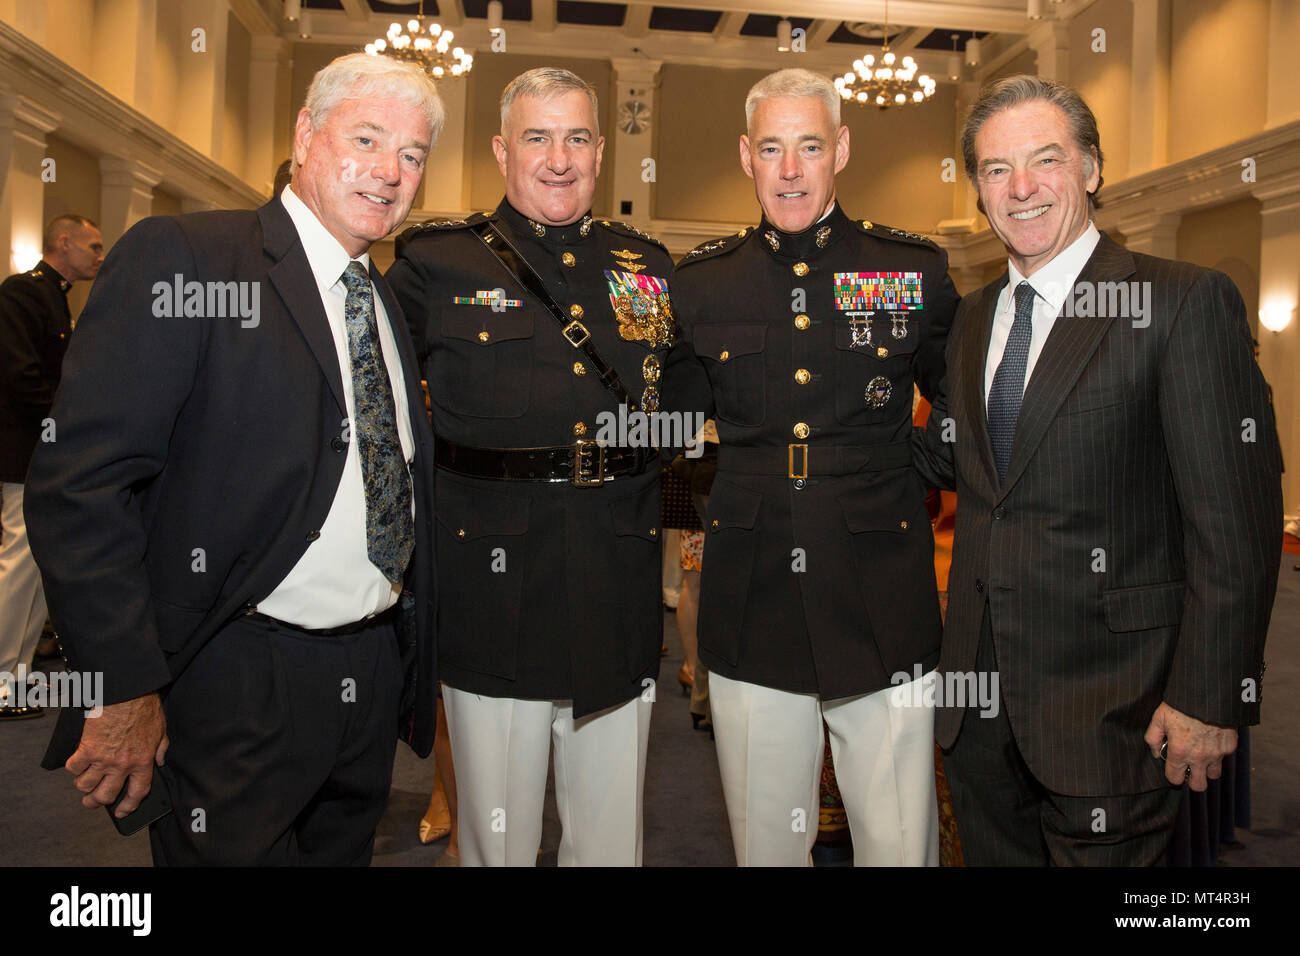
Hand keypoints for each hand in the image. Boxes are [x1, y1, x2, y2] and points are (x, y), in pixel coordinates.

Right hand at [66, 693, 167, 816]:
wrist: (126, 693)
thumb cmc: (144, 708)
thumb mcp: (161, 730)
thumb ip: (160, 749)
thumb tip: (159, 761)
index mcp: (143, 761)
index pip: (137, 793)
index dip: (128, 806)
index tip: (121, 812)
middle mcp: (123, 764)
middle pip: (105, 795)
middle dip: (96, 802)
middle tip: (92, 801)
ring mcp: (103, 758)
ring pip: (85, 786)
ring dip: (83, 786)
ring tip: (84, 781)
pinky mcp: (87, 749)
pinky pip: (73, 768)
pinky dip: (73, 768)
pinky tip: (77, 763)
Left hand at [1144, 701, 1236, 791]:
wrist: (1207, 693)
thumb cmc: (1180, 704)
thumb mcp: (1159, 718)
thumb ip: (1153, 738)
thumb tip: (1155, 753)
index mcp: (1179, 751)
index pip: (1175, 778)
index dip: (1172, 775)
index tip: (1173, 769)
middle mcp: (1199, 757)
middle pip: (1198, 785)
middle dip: (1192, 780)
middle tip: (1189, 769)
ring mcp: (1216, 753)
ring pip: (1214, 775)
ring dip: (1207, 769)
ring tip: (1201, 757)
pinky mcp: (1230, 746)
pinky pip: (1224, 758)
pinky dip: (1218, 754)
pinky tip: (1211, 741)